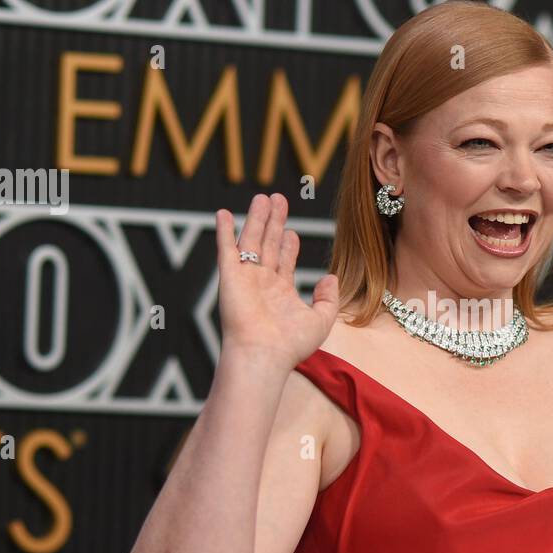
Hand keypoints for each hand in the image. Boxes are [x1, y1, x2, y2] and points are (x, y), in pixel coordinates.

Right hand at [213, 194, 338, 368]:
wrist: (263, 355)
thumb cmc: (291, 345)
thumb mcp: (321, 320)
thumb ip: (327, 298)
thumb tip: (329, 277)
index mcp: (282, 293)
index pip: (284, 261)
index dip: (288, 244)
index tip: (291, 230)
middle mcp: (263, 283)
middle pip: (268, 244)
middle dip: (274, 222)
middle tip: (278, 199)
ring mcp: (246, 278)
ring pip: (251, 240)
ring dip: (256, 219)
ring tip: (263, 197)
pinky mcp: (230, 276)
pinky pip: (226, 249)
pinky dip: (224, 231)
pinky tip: (223, 214)